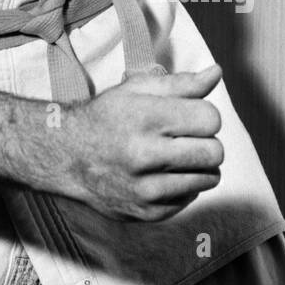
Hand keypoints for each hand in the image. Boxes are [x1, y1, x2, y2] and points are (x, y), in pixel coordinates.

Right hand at [66, 64, 223, 221]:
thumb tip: (217, 72)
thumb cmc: (105, 116)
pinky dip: (184, 185)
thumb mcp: (136, 90)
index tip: (188, 115)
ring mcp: (147, 189)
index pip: (210, 119)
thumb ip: (181, 83)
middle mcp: (145, 155)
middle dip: (206, 141)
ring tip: (175, 155)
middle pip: (214, 152)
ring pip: (209, 178)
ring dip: (198, 164)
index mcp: (145, 118)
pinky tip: (161, 173)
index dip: (203, 114)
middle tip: (184, 137)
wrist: (66, 156)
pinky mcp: (149, 212)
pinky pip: (191, 198)